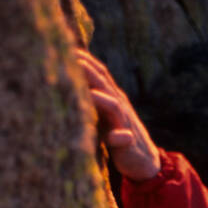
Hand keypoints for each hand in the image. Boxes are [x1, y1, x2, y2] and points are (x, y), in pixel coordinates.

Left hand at [76, 49, 160, 181]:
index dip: (84, 59)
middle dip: (89, 70)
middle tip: (71, 57)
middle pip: (104, 83)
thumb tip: (63, 84)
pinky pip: (125, 138)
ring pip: (114, 106)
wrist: (144, 161)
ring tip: (89, 93)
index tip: (64, 47)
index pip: (99, 72)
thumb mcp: (101, 113)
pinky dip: (119, 137)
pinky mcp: (129, 143)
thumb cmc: (116, 135)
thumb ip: (89, 98)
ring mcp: (125, 123)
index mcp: (112, 96)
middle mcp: (119, 105)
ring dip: (102, 98)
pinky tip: (112, 137)